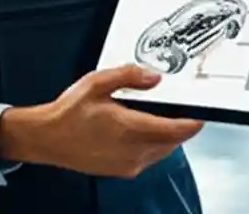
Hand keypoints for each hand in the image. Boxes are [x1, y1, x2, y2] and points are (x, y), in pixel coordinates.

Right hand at [0, 65, 203, 178]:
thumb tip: (154, 77)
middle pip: (172, 142)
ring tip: (155, 118)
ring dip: (165, 137)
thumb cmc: (68, 113)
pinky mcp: (121, 171)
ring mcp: (128, 165)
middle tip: (175, 109)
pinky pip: (148, 159)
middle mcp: (133, 152)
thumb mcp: (97, 83)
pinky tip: (137, 132)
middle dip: (179, 126)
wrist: (47, 138)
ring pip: (162, 152)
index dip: (193, 121)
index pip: (176, 130)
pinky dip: (151, 146)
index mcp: (130, 129)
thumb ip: (129, 76)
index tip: (201, 113)